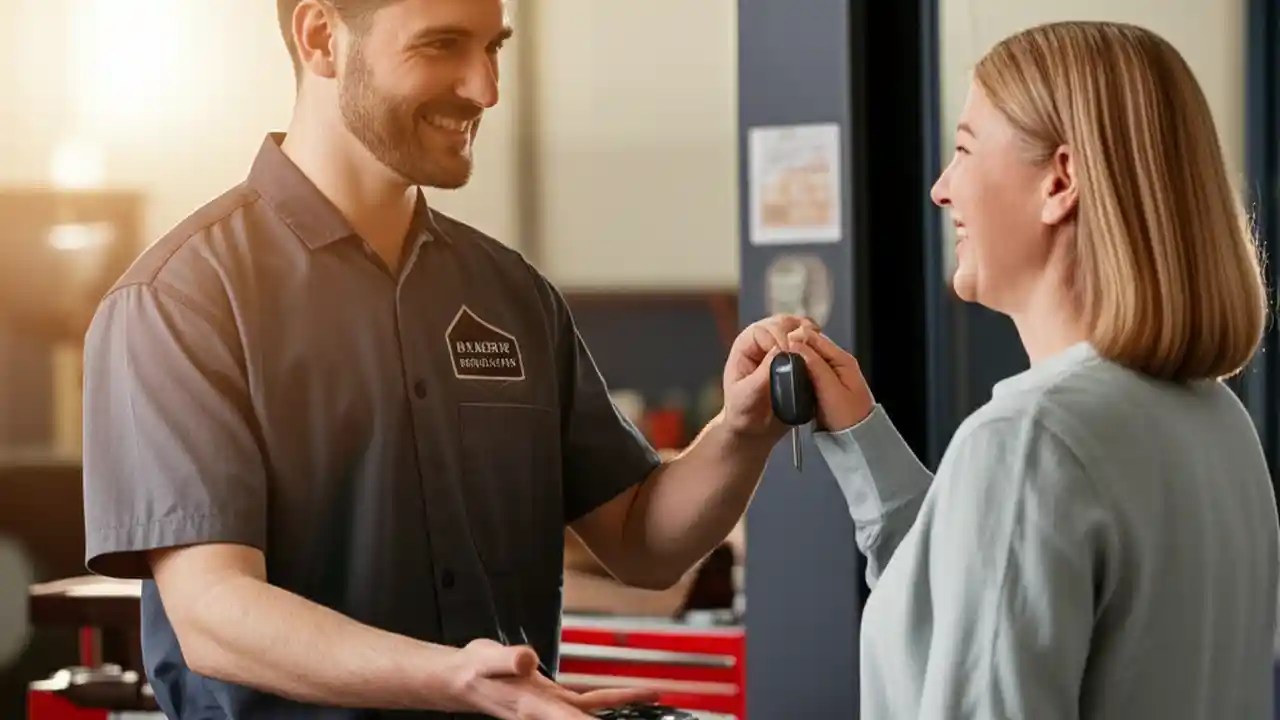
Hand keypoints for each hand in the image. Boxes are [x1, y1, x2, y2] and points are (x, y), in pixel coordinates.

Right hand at [446, 639, 657, 718]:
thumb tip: (526, 660)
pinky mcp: (556, 700)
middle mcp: (548, 714)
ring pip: (595, 716)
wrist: (465, 676)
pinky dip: (615, 699)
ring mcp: (554, 709)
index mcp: (534, 708)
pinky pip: (590, 703)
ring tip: (654, 699)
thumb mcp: (488, 661)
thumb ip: (508, 660)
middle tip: (653, 719)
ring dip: (623, 711)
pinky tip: (637, 695)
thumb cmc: (476, 671)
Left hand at [722, 314, 819, 440]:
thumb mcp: (748, 396)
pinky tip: (819, 347)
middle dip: (795, 330)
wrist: (754, 429)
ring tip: (816, 340)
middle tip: (806, 344)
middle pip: (779, 323)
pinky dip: (812, 340)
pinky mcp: (791, 355)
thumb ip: (761, 375)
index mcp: (744, 348)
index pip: (762, 330)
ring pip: (793, 327)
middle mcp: (760, 343)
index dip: (777, 338)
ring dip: (806, 331)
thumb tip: (779, 352)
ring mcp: (776, 347)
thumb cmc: (744, 413)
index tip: (789, 353)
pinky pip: (803, 340)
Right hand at [787, 327, 874, 431]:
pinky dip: (798, 372)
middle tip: (778, 355)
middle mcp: (837, 363)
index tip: (782, 345)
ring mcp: (830, 374)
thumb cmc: (850, 418)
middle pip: (810, 346)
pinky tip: (789, 376)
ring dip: (795, 360)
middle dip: (794, 349)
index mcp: (843, 360)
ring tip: (781, 364)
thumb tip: (797, 345)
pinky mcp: (823, 385)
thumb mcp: (831, 390)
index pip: (815, 338)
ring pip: (807, 359)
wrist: (856, 440)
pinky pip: (807, 372)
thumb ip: (815, 365)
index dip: (796, 339)